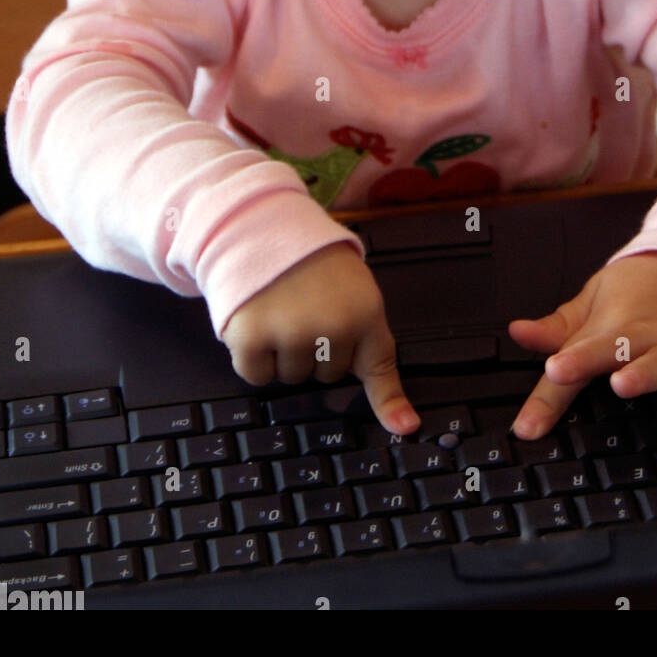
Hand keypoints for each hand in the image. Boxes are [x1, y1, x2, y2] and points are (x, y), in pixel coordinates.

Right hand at [219, 240, 419, 436]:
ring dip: (282, 352)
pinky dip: (253, 355)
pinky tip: (258, 320)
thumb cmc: (313, 266)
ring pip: (290, 377)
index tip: (404, 426)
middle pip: (324, 376)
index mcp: (365, 314)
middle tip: (305, 310)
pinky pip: (256, 374)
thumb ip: (371, 350)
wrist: (264, 230)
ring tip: (282, 310)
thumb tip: (402, 422)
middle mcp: (332, 329)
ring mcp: (291, 335)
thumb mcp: (356, 295)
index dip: (391, 405)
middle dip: (313, 350)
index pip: (380, 368)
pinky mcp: (252, 339)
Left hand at [507, 252, 656, 447]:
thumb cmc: (645, 290)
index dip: (547, 391)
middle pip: (612, 349)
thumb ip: (559, 326)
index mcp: (610, 324)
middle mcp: (644, 336)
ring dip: (642, 372)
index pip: (572, 357)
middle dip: (584, 359)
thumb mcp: (597, 299)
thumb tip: (516, 332)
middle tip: (558, 372)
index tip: (525, 423)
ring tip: (622, 384)